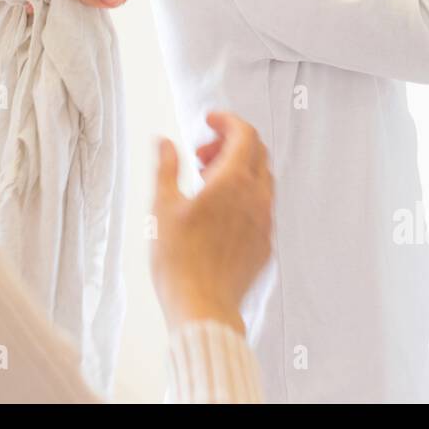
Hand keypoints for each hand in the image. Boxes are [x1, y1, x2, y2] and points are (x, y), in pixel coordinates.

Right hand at [150, 112, 273, 335]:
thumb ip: (167, 167)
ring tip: (206, 183)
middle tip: (201, 154)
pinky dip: (245, 195)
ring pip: (262, 179)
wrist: (203, 308)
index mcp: (233, 181)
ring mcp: (265, 222)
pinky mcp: (265, 244)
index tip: (207, 121)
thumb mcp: (162, 206)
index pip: (244, 134)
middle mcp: (257, 198)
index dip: (227, 121)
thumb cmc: (178, 259)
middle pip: (257, 152)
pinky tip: (219, 212)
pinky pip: (262, 207)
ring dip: (238, 169)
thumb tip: (165, 141)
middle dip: (230, 143)